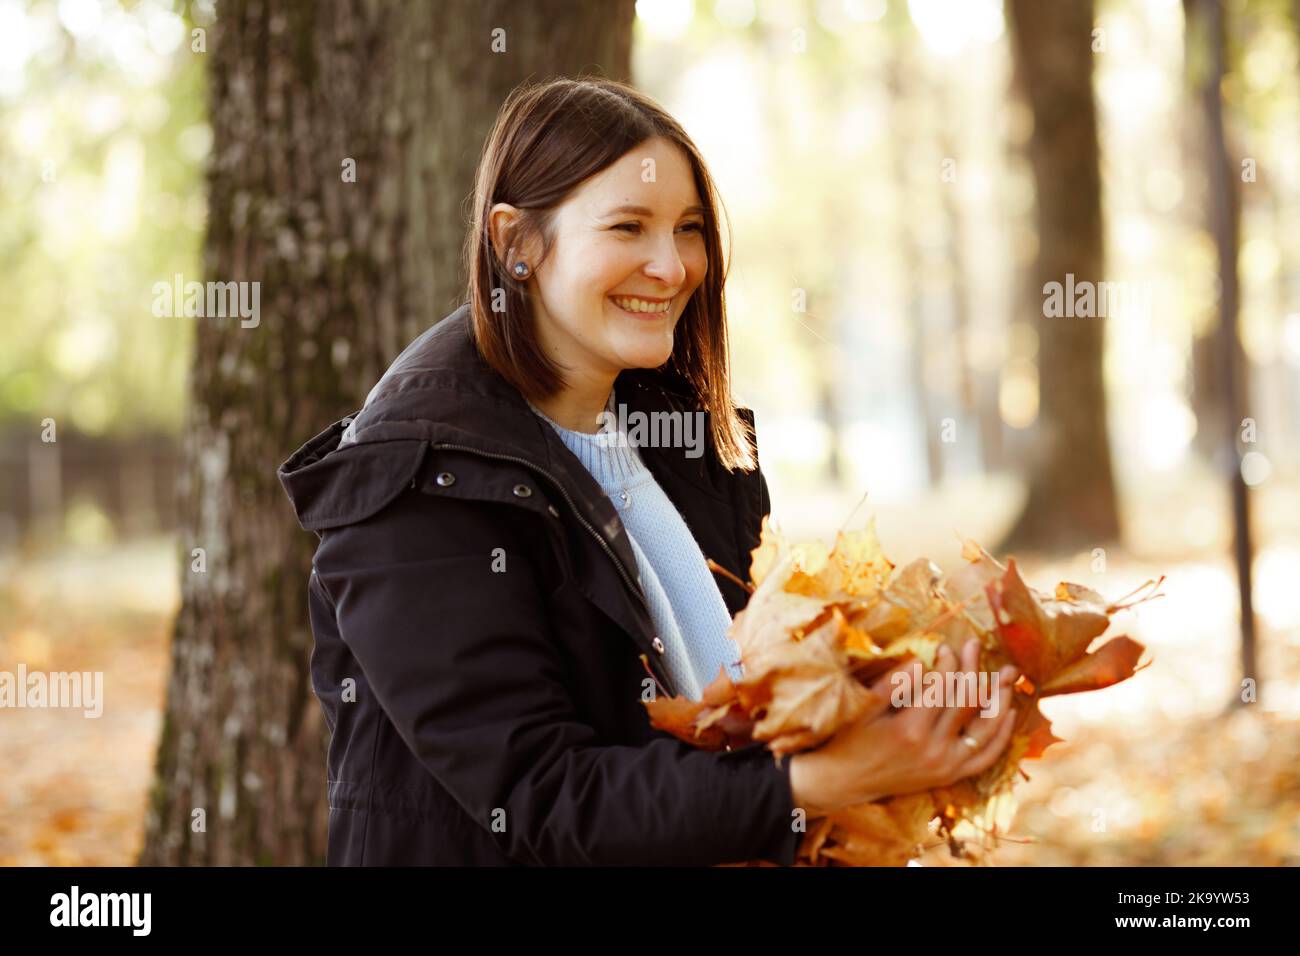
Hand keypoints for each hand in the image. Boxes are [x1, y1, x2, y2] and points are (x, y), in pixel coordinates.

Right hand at [790, 639, 1018, 815]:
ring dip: (1000, 698)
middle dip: (973, 668)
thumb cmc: (852, 738)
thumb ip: (892, 684)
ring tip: (1008, 674)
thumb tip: (920, 661)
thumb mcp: (864, 708)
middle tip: (975, 645)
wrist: (846, 780)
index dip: (948, 662)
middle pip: (966, 701)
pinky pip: (986, 757)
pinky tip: (1009, 713)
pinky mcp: (950, 776)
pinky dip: (1001, 735)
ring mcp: (946, 766)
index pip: (942, 686)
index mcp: (911, 729)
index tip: (946, 645)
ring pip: (985, 728)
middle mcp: (934, 749)